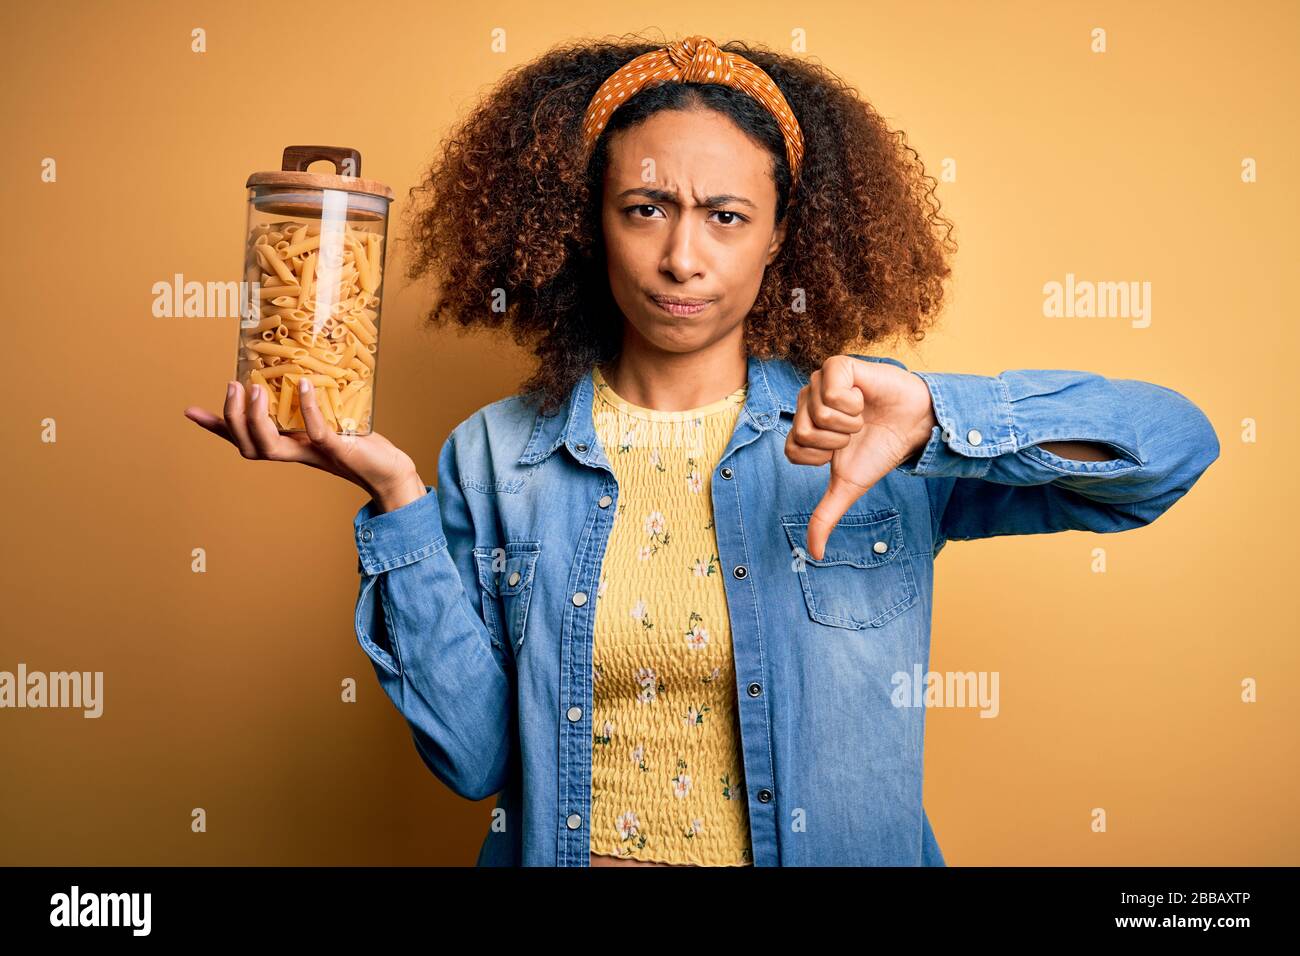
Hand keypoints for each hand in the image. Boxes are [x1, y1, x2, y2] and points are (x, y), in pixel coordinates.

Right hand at [184, 379, 423, 507]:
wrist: (389, 470)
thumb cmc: (357, 443)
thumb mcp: (326, 421)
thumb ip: (309, 406)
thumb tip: (296, 373)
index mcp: (287, 445)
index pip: (243, 439)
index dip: (217, 427)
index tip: (190, 410)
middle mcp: (295, 451)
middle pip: (249, 447)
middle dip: (232, 419)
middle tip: (233, 385)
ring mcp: (314, 452)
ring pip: (271, 447)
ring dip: (257, 419)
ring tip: (255, 388)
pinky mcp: (338, 449)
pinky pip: (316, 431)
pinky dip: (307, 409)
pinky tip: (302, 385)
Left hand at [785, 355, 936, 559]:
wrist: (914, 426)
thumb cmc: (879, 450)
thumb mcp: (848, 487)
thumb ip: (825, 516)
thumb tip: (813, 554)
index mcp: (803, 427)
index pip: (793, 450)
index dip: (822, 457)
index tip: (842, 450)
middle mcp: (807, 401)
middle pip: (803, 433)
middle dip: (837, 441)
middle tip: (855, 432)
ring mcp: (820, 381)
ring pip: (818, 414)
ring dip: (849, 423)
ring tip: (862, 415)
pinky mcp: (838, 365)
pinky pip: (830, 390)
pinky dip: (853, 402)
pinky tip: (864, 398)